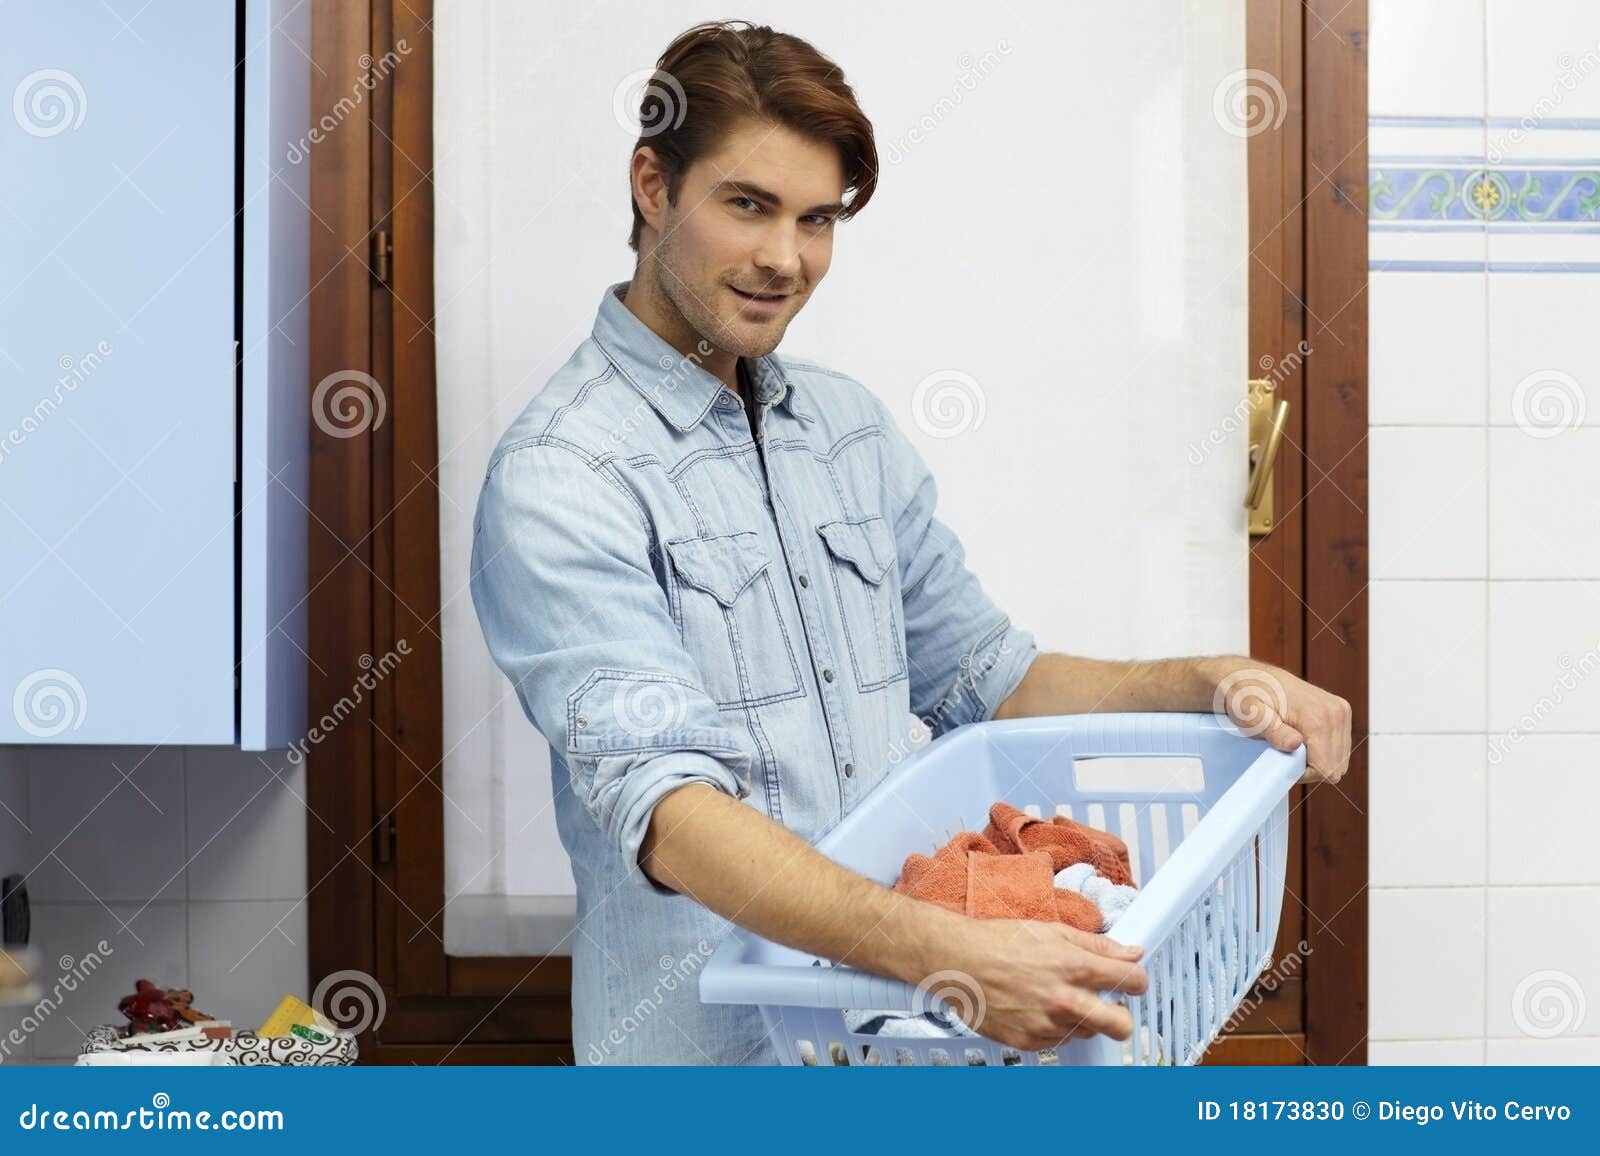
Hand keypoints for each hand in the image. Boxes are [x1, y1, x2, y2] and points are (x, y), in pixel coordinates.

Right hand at [931, 917, 1147, 1050]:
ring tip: (1057, 999)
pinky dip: (1054, 1027)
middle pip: (1120, 1025)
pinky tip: (1036, 1008)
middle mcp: (1064, 999)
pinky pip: (1057, 1041)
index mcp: (1074, 966)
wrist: (957, 961)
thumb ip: (1096, 945)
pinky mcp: (1028, 1041)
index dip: (1137, 980)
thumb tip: (1131, 951)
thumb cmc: (1000, 941)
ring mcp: (1046, 1024)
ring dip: (1081, 1019)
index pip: (1130, 980)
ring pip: (1086, 1032)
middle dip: (1123, 1017)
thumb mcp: (1052, 931)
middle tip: (1113, 1008)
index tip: (1133, 981)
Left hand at [1208, 659, 1350, 785]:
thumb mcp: (1252, 718)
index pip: (1327, 767)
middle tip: (1286, 754)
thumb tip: (1294, 744)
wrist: (1251, 677)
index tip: (1285, 763)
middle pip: (1336, 766)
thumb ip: (1274, 732)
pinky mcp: (1340, 712)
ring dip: (1318, 760)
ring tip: (1293, 746)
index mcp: (1317, 715)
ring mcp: (1340, 710)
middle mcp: (1335, 711)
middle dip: (1312, 768)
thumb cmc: (1248, 698)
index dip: (1305, 774)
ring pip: (1340, 759)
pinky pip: (1340, 747)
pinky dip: (1323, 751)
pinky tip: (1303, 740)